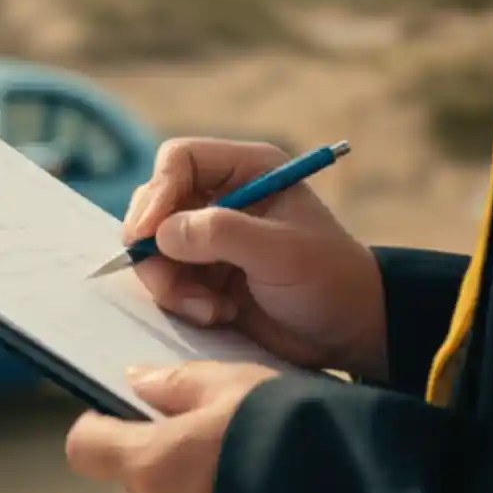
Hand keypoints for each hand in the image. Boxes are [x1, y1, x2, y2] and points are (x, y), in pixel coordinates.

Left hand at [66, 361, 278, 492]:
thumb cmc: (294, 442)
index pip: (85, 447)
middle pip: (141, 485)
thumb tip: (139, 381)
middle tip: (224, 448)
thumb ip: (182, 383)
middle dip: (171, 467)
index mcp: (149, 466)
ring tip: (261, 486)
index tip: (124, 419)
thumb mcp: (241, 389)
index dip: (101, 430)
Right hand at [125, 138, 386, 380]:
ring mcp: (207, 237)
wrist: (346, 332)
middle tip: (171, 286)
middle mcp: (220, 197)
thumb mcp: (281, 253)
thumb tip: (161, 234)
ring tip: (209, 308)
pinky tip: (217, 314)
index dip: (157, 193)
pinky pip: (164, 279)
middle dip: (156, 249)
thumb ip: (221, 234)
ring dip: (170, 283)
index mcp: (246, 170)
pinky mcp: (200, 274)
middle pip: (154, 205)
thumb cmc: (328, 281)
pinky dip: (180, 301)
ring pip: (151, 248)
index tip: (146, 235)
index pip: (179, 160)